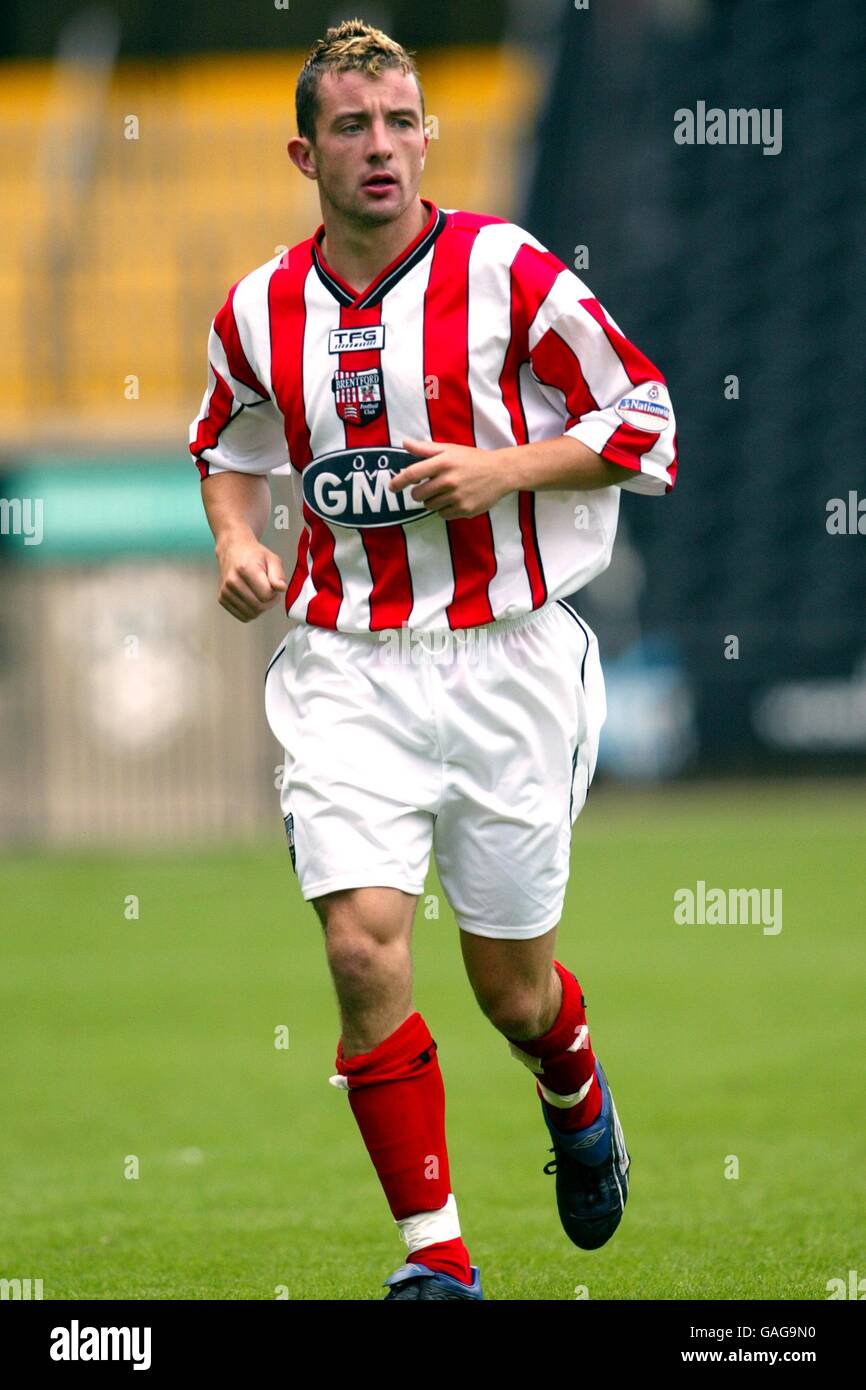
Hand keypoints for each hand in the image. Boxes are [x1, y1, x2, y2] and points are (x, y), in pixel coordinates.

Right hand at [214, 531, 287, 621]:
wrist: (232, 550)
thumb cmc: (254, 555)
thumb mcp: (272, 559)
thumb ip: (278, 574)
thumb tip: (281, 588)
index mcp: (245, 569)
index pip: (266, 595)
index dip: (274, 594)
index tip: (274, 587)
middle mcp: (232, 581)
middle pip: (258, 606)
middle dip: (269, 603)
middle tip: (271, 593)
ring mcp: (225, 591)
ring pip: (251, 614)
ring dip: (261, 608)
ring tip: (261, 595)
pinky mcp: (222, 599)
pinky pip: (242, 616)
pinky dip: (251, 612)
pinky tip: (253, 599)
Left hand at [389, 437, 513, 519]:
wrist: (501, 472)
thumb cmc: (473, 459)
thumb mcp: (450, 450)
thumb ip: (425, 448)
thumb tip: (404, 443)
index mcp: (443, 462)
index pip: (412, 474)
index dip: (398, 481)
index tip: (392, 487)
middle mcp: (449, 480)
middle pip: (418, 494)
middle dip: (419, 492)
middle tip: (429, 487)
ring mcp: (457, 497)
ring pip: (430, 506)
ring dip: (433, 501)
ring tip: (446, 491)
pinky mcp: (465, 510)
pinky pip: (443, 514)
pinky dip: (445, 509)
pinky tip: (455, 499)